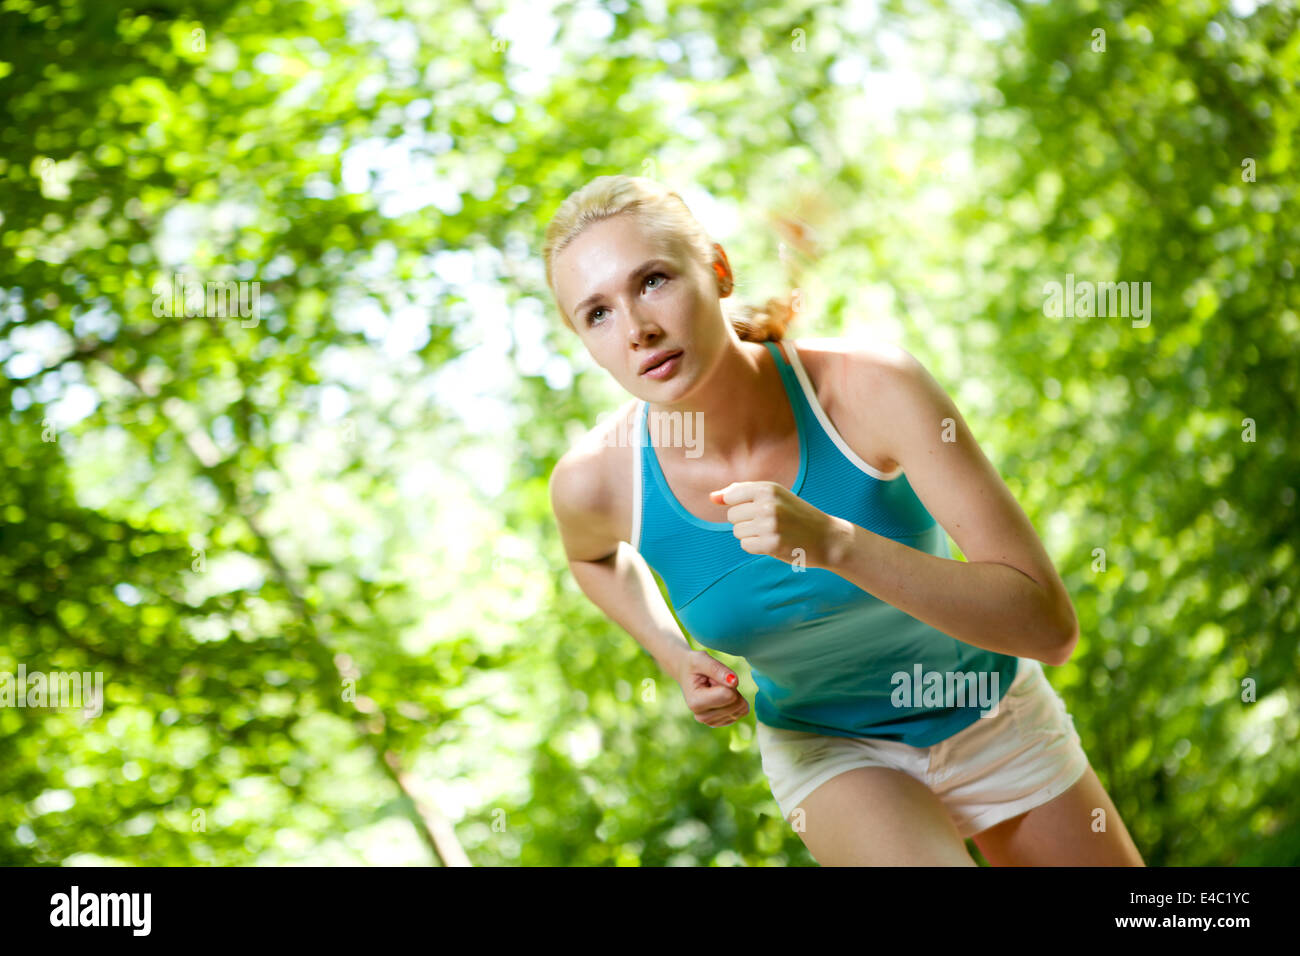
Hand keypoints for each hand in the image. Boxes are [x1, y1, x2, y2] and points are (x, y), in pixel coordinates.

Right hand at [676, 649, 749, 727]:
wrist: (686, 673)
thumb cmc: (693, 665)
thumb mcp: (701, 659)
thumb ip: (717, 669)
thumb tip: (734, 682)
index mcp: (696, 703)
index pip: (729, 695)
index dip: (728, 681)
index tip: (713, 676)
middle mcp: (702, 716)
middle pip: (736, 704)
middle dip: (732, 688)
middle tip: (715, 681)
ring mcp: (711, 722)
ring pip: (740, 709)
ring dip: (734, 694)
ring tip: (717, 687)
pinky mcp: (720, 722)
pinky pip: (741, 712)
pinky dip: (736, 701)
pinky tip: (722, 696)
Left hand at [709, 481, 847, 569]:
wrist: (826, 537)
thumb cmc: (796, 514)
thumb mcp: (773, 495)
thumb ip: (740, 493)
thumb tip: (711, 497)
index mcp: (768, 488)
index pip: (731, 496)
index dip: (739, 506)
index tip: (757, 509)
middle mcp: (768, 504)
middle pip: (732, 516)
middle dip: (745, 522)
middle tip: (768, 523)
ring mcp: (770, 525)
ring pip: (737, 532)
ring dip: (751, 535)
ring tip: (772, 532)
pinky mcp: (771, 544)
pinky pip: (746, 546)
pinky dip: (756, 547)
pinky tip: (772, 543)